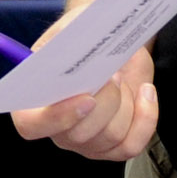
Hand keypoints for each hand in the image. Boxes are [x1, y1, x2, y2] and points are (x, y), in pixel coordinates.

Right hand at [8, 16, 157, 161]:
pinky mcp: (114, 147)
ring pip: (110, 136)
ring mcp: (86, 142)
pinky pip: (132, 144)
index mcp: (32, 103)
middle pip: (79, 134)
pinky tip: (144, 92)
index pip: (31, 126)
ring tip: (121, 78)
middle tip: (110, 73)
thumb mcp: (69, 30)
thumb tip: (68, 51)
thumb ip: (62, 41)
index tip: (86, 97)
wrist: (110, 45)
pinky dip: (145, 117)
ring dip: (124, 102)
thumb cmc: (84, 39)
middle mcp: (56, 129)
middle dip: (104, 100)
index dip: (57, 117)